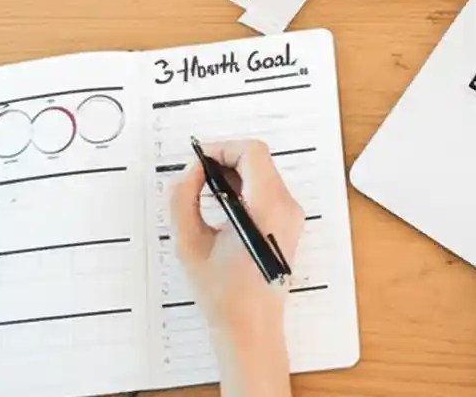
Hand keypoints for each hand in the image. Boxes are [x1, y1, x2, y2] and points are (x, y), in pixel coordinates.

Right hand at [172, 139, 304, 396]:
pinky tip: (220, 206)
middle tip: (196, 176)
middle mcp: (287, 207)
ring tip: (204, 193)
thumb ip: (183, 199)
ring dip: (233, 174)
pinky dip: (243, 188)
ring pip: (263, 173)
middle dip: (224, 160)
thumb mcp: (190, 243)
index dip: (221, 148)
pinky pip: (267, 191)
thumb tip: (190, 172)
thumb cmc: (222, 293)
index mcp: (268, 208)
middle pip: (258, 160)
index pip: (252, 152)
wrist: (250, 328)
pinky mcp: (289, 224)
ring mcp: (292, 216)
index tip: (197, 161)